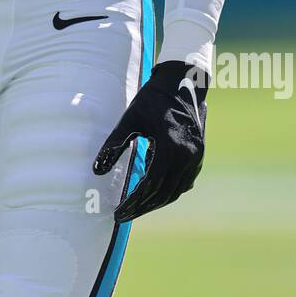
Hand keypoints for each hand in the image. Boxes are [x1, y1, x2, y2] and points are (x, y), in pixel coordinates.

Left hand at [93, 61, 207, 222]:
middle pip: (164, 193)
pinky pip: (184, 182)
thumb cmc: (152, 99)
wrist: (182, 81)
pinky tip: (154, 193)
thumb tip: (96, 171)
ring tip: (136, 208)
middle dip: (143, 207)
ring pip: (176, 190)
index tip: (118, 212)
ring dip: (156, 202)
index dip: (133, 202)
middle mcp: (187, 156)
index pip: (150, 186)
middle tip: (124, 215)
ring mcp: (197, 157)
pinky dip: (169, 191)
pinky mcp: (199, 155)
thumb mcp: (130, 119)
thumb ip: (113, 145)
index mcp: (170, 147)